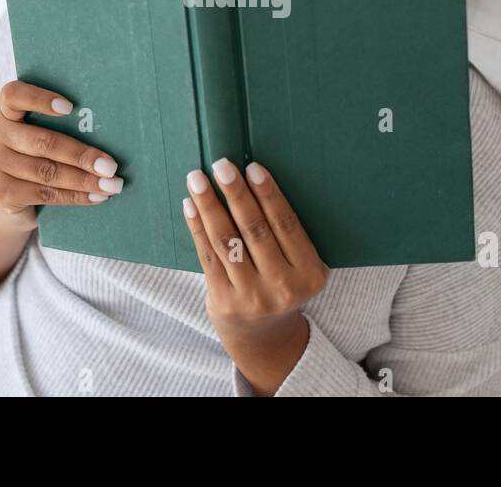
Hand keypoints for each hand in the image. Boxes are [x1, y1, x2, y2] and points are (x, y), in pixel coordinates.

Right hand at [0, 81, 123, 233]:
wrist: (10, 200)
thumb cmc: (38, 157)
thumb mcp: (42, 136)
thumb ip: (62, 128)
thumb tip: (111, 132)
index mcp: (7, 112)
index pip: (14, 95)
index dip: (40, 99)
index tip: (70, 107)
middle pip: (42, 142)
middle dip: (81, 155)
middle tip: (111, 166)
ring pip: (47, 171)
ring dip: (84, 180)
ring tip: (111, 184)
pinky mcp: (2, 192)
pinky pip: (45, 193)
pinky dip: (75, 196)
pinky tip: (96, 196)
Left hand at [181, 158, 328, 394]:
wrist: (263, 334)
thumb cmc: (281, 283)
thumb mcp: (298, 265)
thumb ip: (285, 234)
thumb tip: (253, 177)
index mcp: (310, 274)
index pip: (286, 225)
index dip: (269, 194)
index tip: (253, 167)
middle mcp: (283, 287)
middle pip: (255, 230)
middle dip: (235, 193)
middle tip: (221, 165)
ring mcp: (252, 297)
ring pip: (227, 241)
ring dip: (209, 206)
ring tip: (197, 179)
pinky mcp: (224, 301)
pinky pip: (208, 256)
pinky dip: (197, 227)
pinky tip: (190, 206)